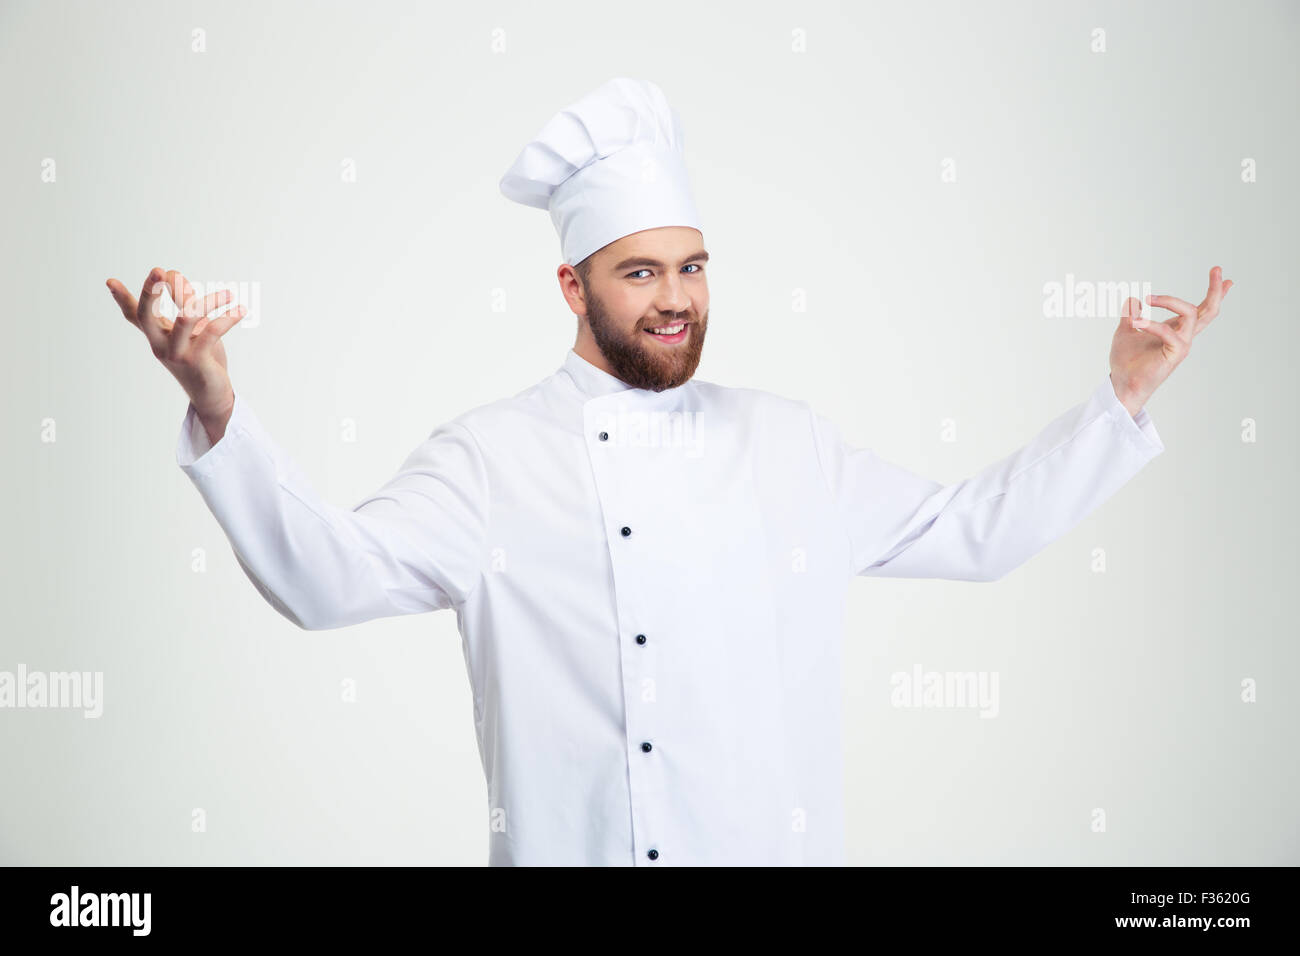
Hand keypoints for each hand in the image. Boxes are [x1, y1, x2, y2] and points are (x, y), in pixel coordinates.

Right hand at [107, 267, 246, 441]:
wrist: (212, 394)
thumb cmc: (202, 358)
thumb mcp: (194, 328)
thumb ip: (186, 304)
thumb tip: (176, 277)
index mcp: (157, 335)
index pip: (134, 315)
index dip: (122, 298)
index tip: (109, 280)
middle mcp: (160, 344)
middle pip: (146, 315)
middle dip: (151, 292)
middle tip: (158, 270)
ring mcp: (176, 354)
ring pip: (185, 319)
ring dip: (207, 302)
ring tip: (228, 294)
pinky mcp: (197, 361)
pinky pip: (211, 333)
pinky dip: (227, 319)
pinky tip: (241, 311)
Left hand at [1108, 265, 1233, 417]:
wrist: (1122, 384)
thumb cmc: (1126, 362)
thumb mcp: (1126, 331)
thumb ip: (1131, 315)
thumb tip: (1133, 299)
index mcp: (1175, 330)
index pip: (1199, 310)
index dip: (1213, 294)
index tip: (1226, 277)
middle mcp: (1183, 336)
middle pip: (1209, 311)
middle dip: (1216, 290)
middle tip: (1217, 270)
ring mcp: (1182, 345)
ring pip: (1193, 315)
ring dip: (1171, 301)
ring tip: (1149, 298)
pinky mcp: (1175, 355)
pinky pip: (1170, 333)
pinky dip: (1153, 324)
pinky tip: (1137, 322)